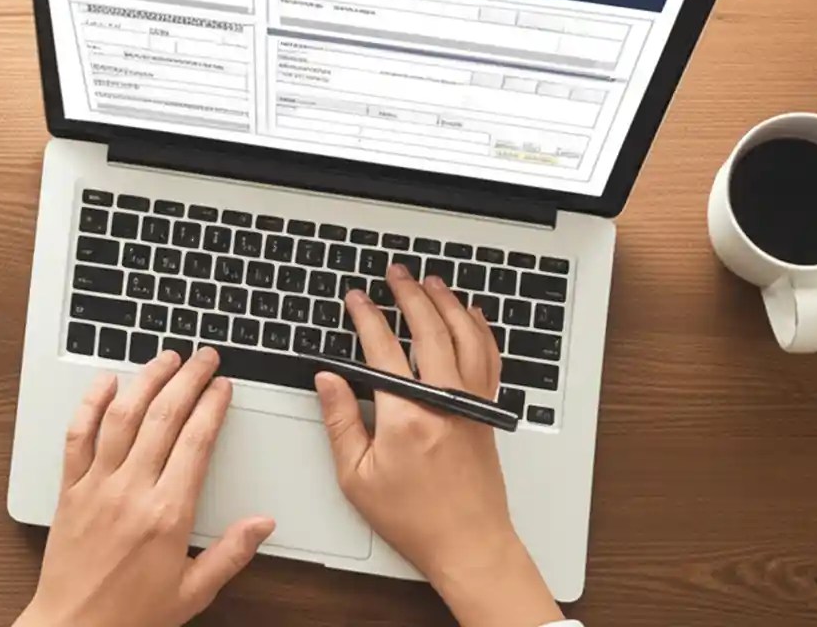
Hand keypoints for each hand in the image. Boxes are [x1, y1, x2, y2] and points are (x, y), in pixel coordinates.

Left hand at [16, 348, 274, 626]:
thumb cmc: (131, 617)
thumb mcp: (194, 592)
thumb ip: (231, 553)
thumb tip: (264, 522)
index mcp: (168, 514)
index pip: (196, 441)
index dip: (213, 406)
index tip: (223, 387)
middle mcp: (131, 492)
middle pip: (164, 417)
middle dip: (188, 379)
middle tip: (204, 357)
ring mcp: (96, 486)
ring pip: (122, 416)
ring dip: (146, 380)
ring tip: (166, 358)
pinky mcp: (68, 491)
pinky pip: (77, 437)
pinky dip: (90, 404)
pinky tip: (105, 383)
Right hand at [315, 266, 563, 626]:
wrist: (469, 543)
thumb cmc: (414, 518)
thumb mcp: (357, 477)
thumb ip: (340, 421)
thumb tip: (327, 380)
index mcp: (405, 415)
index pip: (382, 347)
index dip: (366, 316)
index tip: (356, 298)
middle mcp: (444, 400)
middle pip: (429, 328)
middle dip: (409, 294)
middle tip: (396, 273)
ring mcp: (471, 401)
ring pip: (465, 334)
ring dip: (446, 302)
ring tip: (431, 282)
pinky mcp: (487, 410)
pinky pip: (489, 356)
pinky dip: (480, 328)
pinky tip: (471, 315)